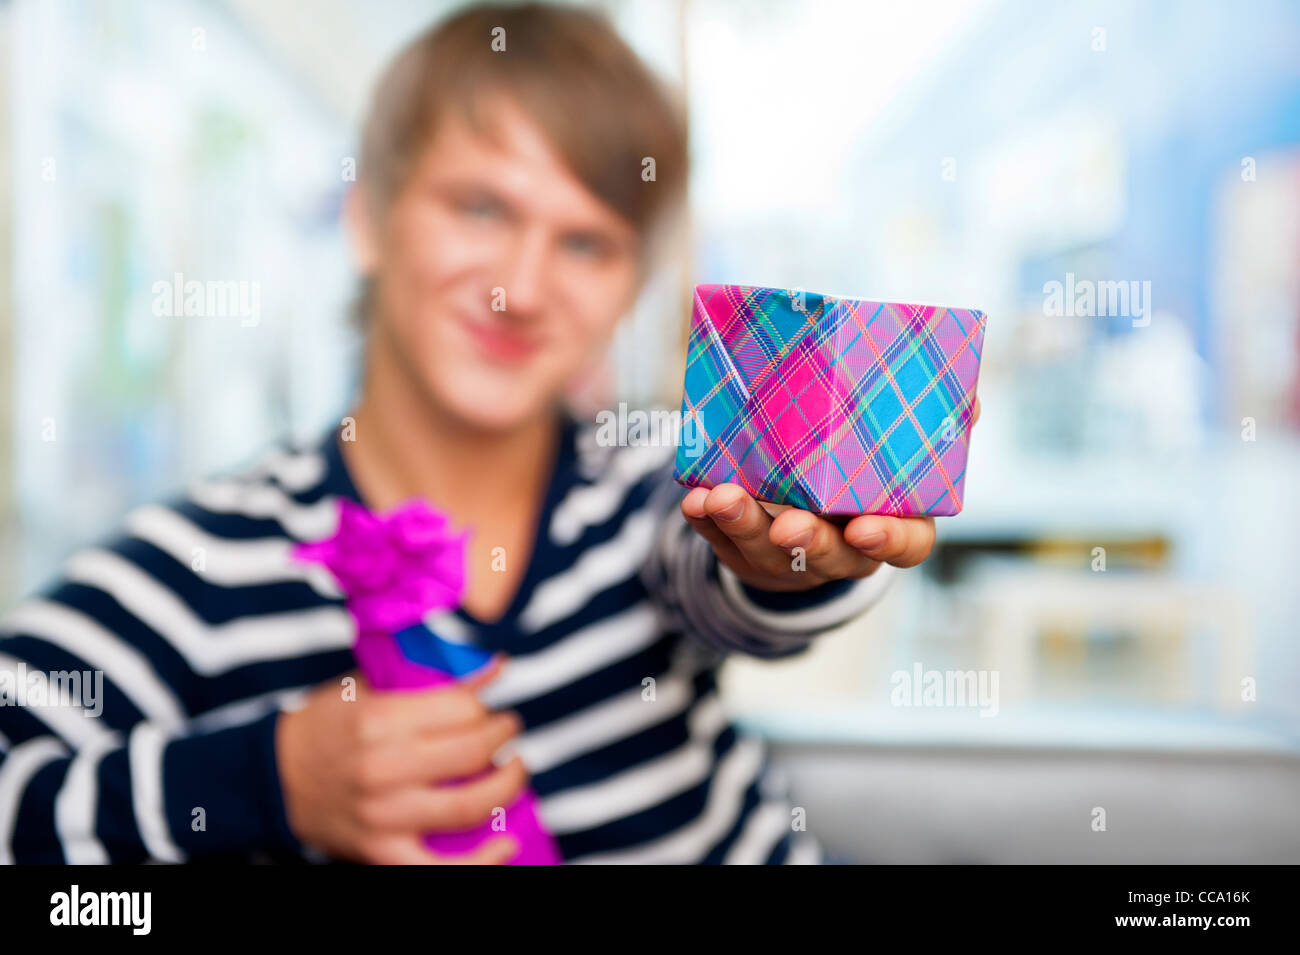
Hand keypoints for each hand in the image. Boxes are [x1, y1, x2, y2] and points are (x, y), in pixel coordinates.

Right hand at [276, 656, 526, 863]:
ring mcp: (384, 816)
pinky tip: (507, 843)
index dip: (485, 704)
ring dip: (508, 786)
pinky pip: (440, 868)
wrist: (271, 778)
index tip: (489, 705)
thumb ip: (428, 679)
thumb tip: (493, 667)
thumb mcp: (367, 688)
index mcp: (379, 720)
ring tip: (514, 769)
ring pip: (469, 806)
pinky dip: (482, 861)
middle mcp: (383, 768)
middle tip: (507, 729)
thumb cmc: (325, 725)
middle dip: (503, 736)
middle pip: (473, 752)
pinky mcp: (380, 852)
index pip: (461, 708)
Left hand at [681, 397, 979, 592]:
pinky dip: (707, 522)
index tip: (867, 530)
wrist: (809, 516)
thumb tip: (969, 394)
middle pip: (829, 556)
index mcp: (893, 525)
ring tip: (721, 498)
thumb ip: (928, 424)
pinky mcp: (744, 550)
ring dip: (744, 525)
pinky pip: (722, 541)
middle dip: (806, 542)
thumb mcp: (901, 452)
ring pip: (766, 551)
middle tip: (786, 526)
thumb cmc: (865, 475)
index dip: (889, 541)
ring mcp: (790, 556)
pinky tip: (694, 498)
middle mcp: (842, 549)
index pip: (905, 547)